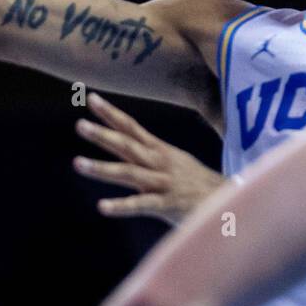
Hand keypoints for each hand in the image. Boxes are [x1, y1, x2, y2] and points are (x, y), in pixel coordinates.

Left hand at [74, 93, 222, 225]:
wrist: (227, 201)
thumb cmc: (197, 183)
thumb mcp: (175, 161)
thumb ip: (152, 154)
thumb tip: (131, 144)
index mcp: (159, 150)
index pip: (131, 127)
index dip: (111, 113)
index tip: (91, 98)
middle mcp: (159, 162)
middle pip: (126, 145)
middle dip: (102, 134)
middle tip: (79, 124)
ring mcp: (163, 182)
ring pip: (128, 172)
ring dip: (102, 168)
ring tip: (77, 163)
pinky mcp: (168, 204)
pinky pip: (141, 204)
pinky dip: (121, 205)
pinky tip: (102, 206)